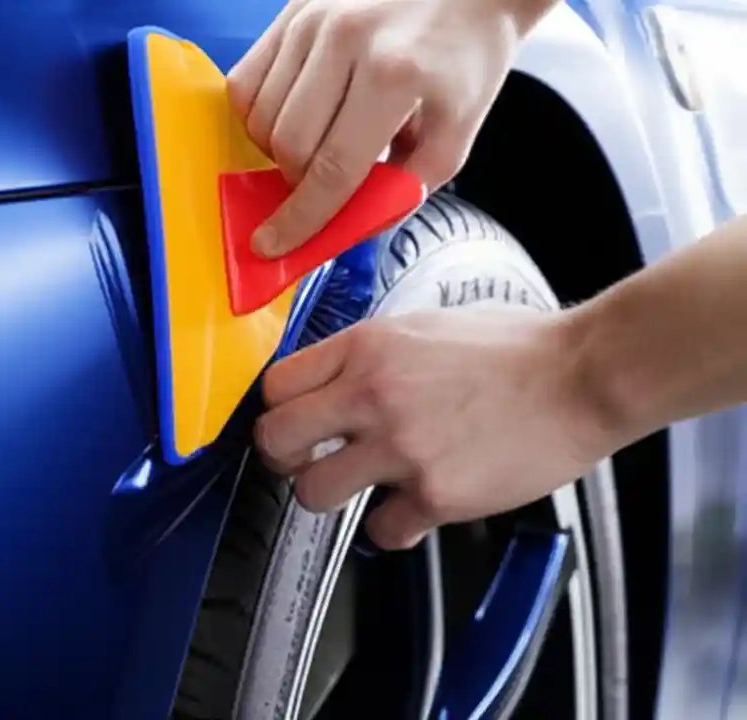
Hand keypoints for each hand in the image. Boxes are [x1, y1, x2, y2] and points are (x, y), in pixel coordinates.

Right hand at [227, 0, 552, 257]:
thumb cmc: (465, 56)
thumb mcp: (458, 130)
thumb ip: (406, 186)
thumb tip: (346, 225)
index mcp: (394, 74)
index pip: (333, 168)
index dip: (300, 217)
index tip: (272, 245)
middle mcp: (346, 40)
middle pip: (288, 145)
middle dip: (297, 181)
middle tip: (324, 180)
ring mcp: (311, 20)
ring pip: (259, 117)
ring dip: (277, 149)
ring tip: (316, 141)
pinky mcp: (292, 11)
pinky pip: (244, 81)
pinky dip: (256, 115)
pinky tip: (289, 116)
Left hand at [253, 306, 617, 549]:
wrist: (582, 376)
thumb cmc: (517, 347)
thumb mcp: (424, 324)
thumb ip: (371, 353)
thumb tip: (335, 377)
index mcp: (367, 348)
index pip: (276, 385)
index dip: (279, 408)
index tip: (292, 420)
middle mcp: (374, 396)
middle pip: (277, 441)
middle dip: (284, 457)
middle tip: (305, 461)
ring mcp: (402, 448)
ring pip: (314, 493)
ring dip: (330, 495)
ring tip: (358, 486)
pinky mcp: (436, 494)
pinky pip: (381, 530)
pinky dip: (393, 526)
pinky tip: (412, 507)